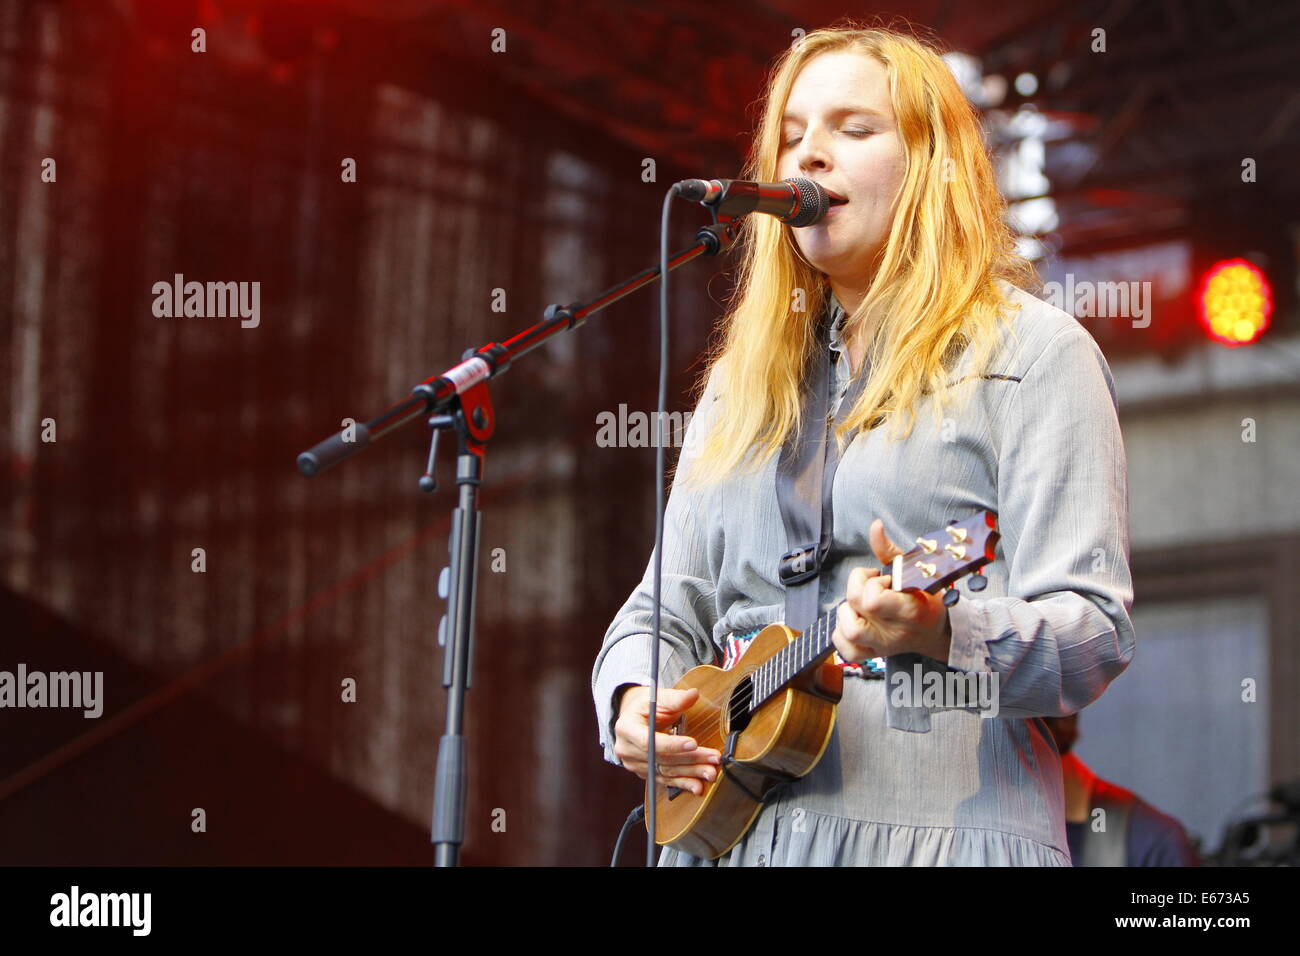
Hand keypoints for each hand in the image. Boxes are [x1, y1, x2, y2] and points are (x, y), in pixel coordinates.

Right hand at [612, 686, 720, 795]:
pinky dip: (683, 783)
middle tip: (713, 758)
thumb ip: (675, 698)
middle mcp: (626, 750)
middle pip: (662, 758)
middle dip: (691, 759)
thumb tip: (693, 694)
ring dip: (691, 773)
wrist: (633, 719)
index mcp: (626, 728)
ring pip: (666, 772)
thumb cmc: (645, 707)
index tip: (694, 743)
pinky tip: (697, 786)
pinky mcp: (644, 774)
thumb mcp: (657, 698)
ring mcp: (634, 765)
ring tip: (710, 772)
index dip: (672, 745)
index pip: (649, 741)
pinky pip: (665, 780)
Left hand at [831, 518, 950, 663]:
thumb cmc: (927, 599)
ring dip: (847, 612)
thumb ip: (889, 550)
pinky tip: (854, 620)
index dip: (871, 583)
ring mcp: (883, 645)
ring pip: (849, 632)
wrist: (937, 632)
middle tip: (872, 588)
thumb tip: (875, 526)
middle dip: (858, 589)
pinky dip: (841, 634)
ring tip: (860, 605)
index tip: (884, 580)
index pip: (873, 600)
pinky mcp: (874, 655)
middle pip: (857, 608)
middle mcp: (895, 630)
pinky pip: (847, 651)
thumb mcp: (913, 571)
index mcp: (909, 609)